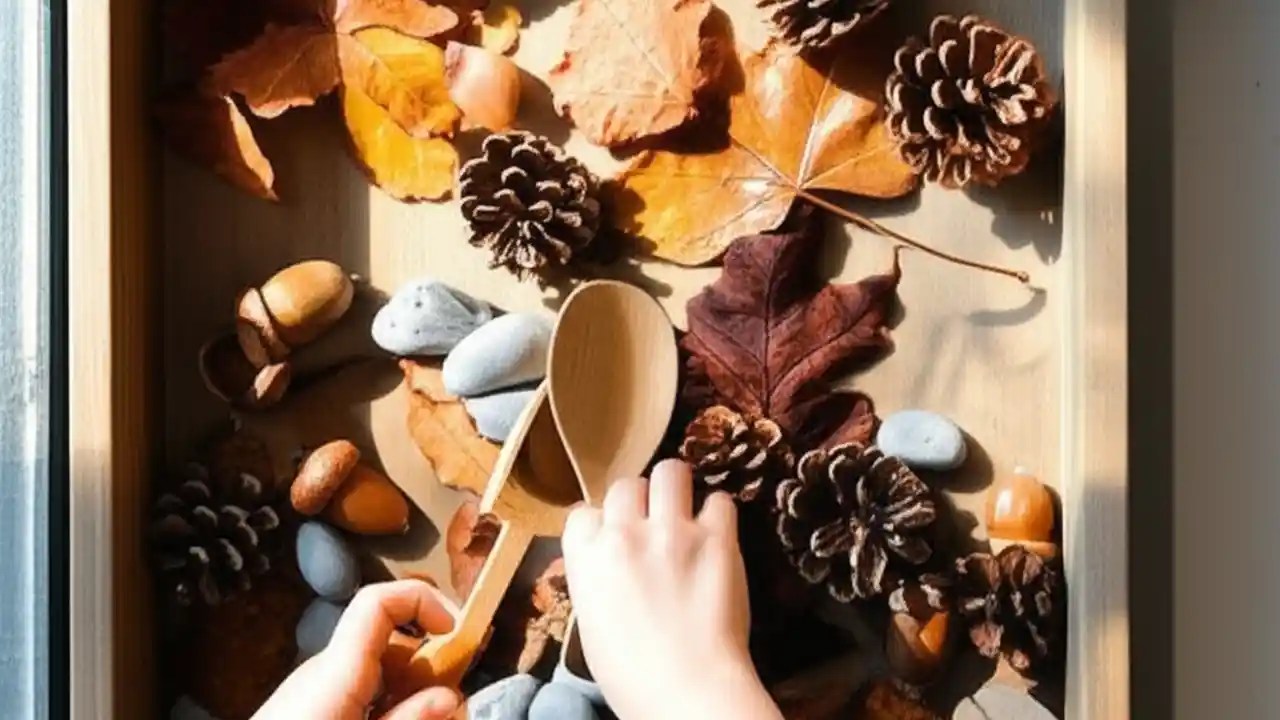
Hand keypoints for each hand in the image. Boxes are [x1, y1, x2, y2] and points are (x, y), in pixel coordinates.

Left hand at [254, 579, 459, 719]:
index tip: (458, 633)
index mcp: (336, 673)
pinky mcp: (307, 714)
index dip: (422, 601)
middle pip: (389, 647)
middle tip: (453, 710)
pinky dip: (383, 712)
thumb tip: (450, 697)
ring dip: (408, 699)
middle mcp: (322, 673)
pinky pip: (357, 699)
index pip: (378, 602)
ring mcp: (312, 695)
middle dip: (429, 673)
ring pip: (376, 678)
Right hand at [562, 459, 781, 719]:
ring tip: (685, 513)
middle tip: (654, 525)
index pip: (584, 511)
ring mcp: (672, 532)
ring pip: (671, 471)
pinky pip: (720, 500)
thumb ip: (598, 579)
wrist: (688, 691)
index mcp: (587, 557)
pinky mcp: (717, 539)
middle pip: (627, 484)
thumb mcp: (592, 624)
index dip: (603, 522)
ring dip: (677, 489)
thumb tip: (612, 563)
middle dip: (640, 501)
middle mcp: (625, 534)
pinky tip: (718, 535)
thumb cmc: (633, 677)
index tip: (615, 537)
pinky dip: (719, 515)